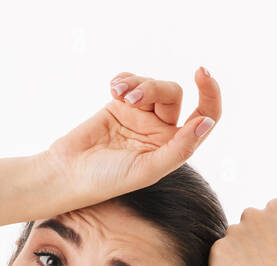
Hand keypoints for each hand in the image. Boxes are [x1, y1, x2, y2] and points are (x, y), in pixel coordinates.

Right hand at [44, 67, 220, 205]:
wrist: (67, 173)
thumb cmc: (107, 180)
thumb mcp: (147, 169)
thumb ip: (179, 149)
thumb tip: (206, 122)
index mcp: (173, 148)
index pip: (204, 116)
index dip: (210, 94)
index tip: (202, 74)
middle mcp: (159, 131)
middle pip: (173, 93)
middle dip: (154, 89)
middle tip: (131, 98)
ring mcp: (139, 116)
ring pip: (152, 85)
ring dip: (137, 84)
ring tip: (117, 93)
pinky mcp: (119, 105)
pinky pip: (131, 81)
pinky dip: (125, 80)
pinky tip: (112, 88)